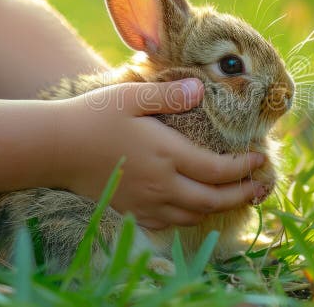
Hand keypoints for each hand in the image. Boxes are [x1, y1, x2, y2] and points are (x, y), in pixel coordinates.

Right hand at [55, 78, 267, 228]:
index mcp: (166, 154)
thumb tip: (201, 89)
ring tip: (232, 194)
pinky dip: (187, 216)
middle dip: (241, 194)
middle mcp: (160, 185)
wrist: (53, 148)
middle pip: (212, 199)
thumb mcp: (131, 96)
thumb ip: (169, 94)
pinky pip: (168, 223)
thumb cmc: (93, 116)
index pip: (217, 169)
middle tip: (260, 186)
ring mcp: (145, 203)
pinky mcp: (131, 211)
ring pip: (192, 214)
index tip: (260, 158)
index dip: (243, 168)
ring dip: (217, 207)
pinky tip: (192, 205)